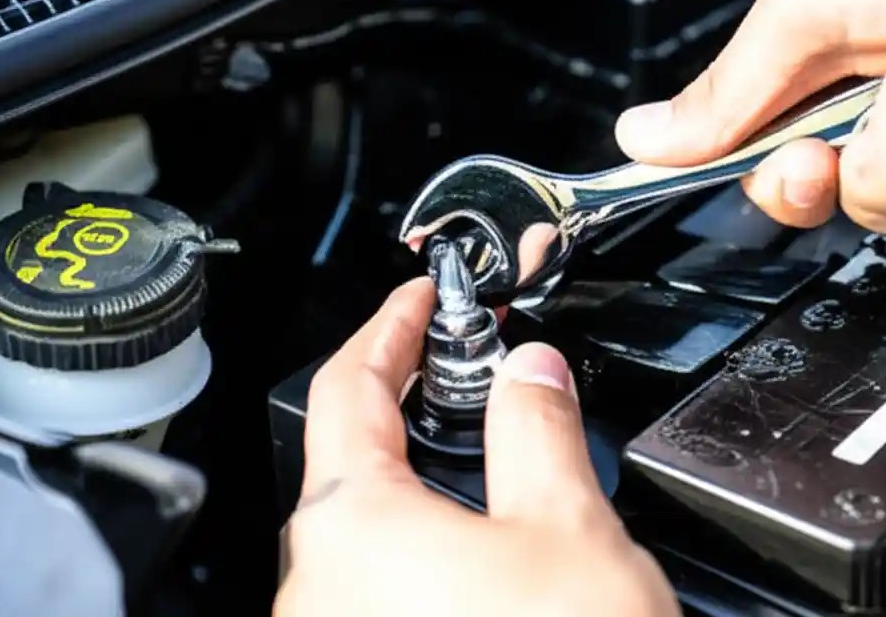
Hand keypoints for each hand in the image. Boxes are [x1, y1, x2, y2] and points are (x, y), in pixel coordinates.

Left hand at [274, 278, 677, 616]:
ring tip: (494, 475)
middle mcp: (316, 585)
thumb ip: (539, 429)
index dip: (388, 328)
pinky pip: (378, 592)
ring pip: (367, 537)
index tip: (419, 299)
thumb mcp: (569, 528)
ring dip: (423, 491)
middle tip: (467, 376)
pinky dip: (424, 557)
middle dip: (409, 411)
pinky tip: (486, 571)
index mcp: (353, 524)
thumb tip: (531, 371)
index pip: (347, 386)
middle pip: (350, 465)